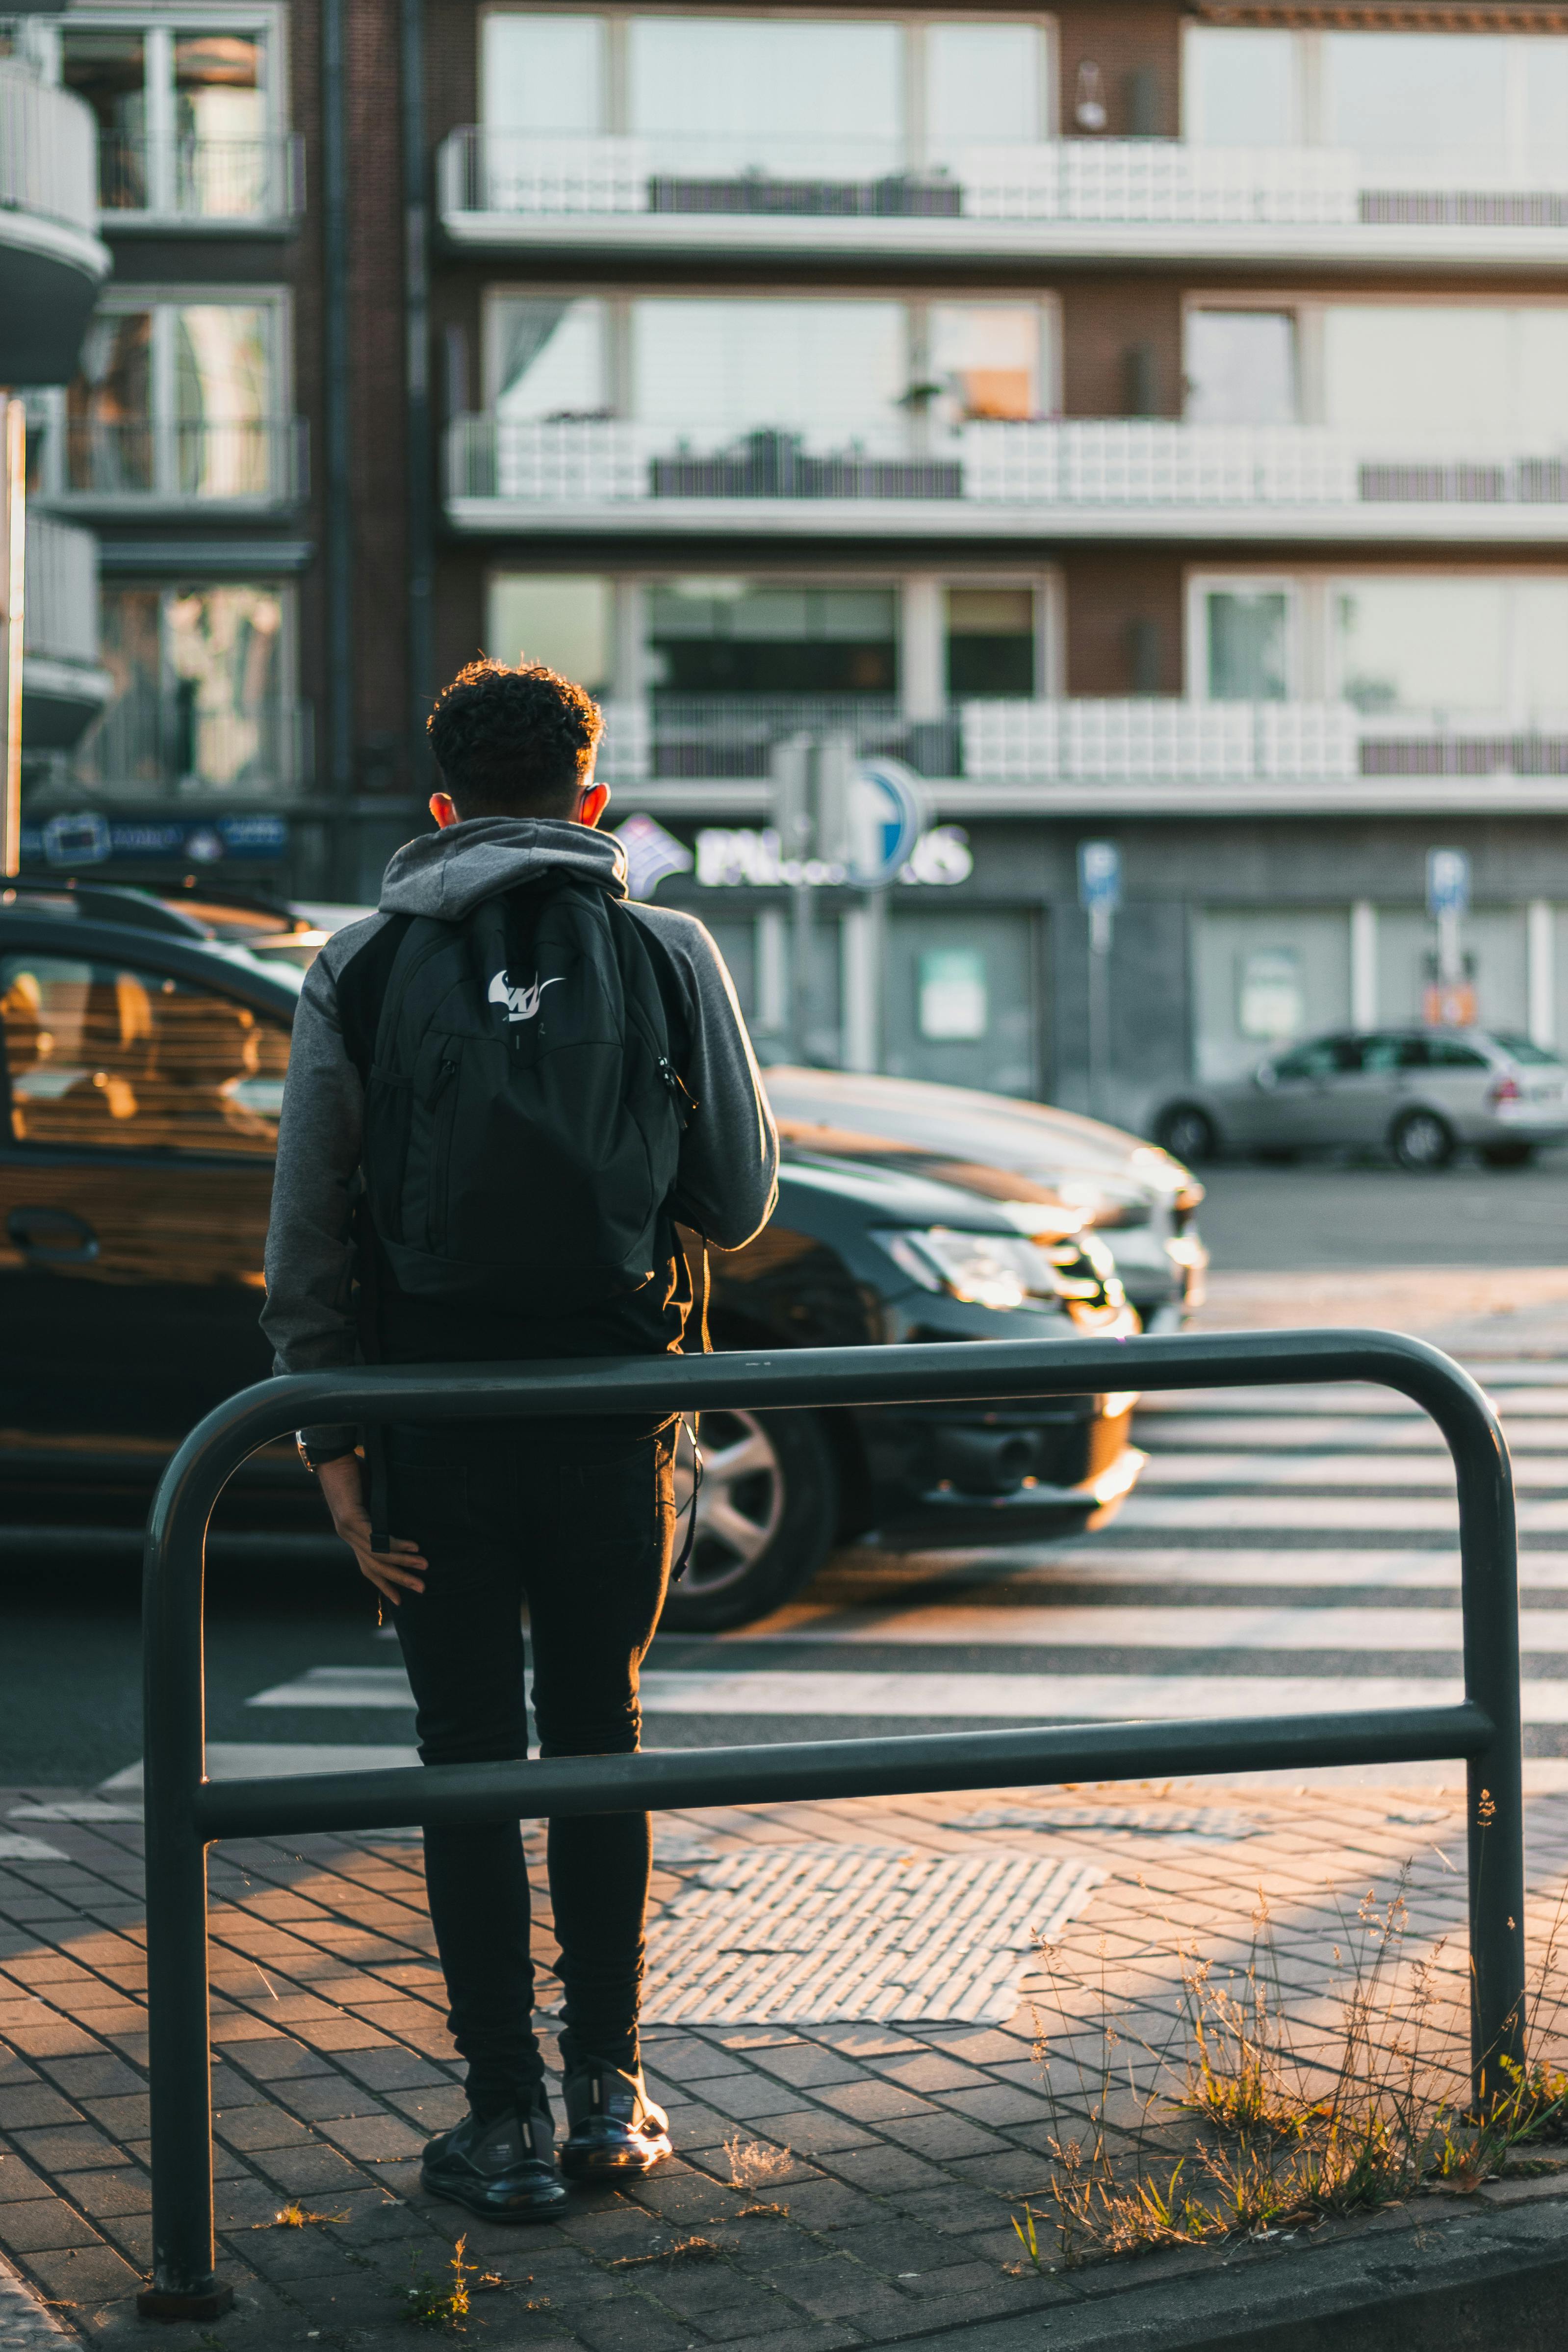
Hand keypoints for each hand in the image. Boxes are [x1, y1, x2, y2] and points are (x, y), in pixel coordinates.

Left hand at [316, 1452, 427, 1605]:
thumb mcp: (372, 1496)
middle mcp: (349, 1536)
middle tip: (422, 1589)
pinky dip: (395, 1545)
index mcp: (353, 1534)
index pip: (368, 1567)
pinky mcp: (350, 1519)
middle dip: (398, 1581)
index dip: (384, 1583)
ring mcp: (348, 1530)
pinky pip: (376, 1539)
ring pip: (377, 1556)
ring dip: (402, 1564)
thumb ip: (383, 1512)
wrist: (333, 1456)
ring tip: (424, 1566)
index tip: (399, 1600)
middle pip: (374, 1568)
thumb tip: (405, 1515)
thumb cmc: (353, 1471)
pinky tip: (413, 1547)